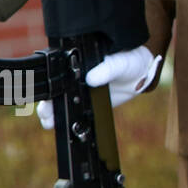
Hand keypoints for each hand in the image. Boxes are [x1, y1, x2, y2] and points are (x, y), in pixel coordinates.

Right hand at [35, 45, 160, 129]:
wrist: (142, 74)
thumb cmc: (129, 60)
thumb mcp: (120, 62)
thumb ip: (108, 68)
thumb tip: (92, 78)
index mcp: (79, 62)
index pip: (56, 73)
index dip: (49, 85)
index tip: (47, 95)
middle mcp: (74, 78)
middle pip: (52, 93)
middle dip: (46, 104)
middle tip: (46, 111)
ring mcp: (79, 93)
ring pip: (58, 106)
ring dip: (51, 115)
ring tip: (50, 121)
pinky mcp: (87, 105)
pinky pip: (73, 114)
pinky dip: (66, 122)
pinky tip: (63, 127)